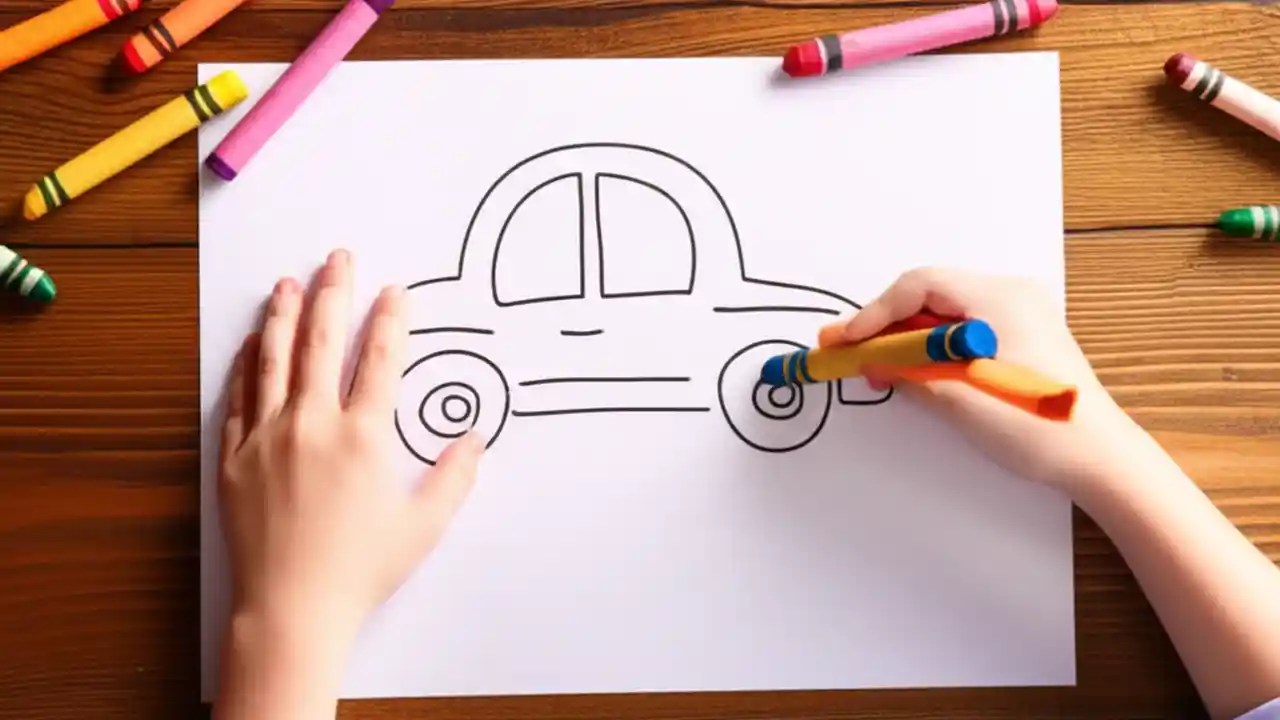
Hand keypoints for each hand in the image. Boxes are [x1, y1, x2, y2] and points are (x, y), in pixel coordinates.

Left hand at [219, 249, 482, 641]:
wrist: (291, 610)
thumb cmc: (361, 571)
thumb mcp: (423, 526)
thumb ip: (454, 477)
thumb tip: (474, 438)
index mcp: (363, 437)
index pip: (379, 359)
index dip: (390, 320)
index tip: (395, 291)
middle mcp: (312, 425)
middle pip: (321, 342)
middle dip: (334, 292)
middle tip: (338, 257)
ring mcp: (267, 438)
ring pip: (273, 360)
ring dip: (281, 315)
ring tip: (287, 282)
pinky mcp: (235, 460)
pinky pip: (237, 398)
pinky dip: (245, 365)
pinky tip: (249, 344)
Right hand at [819, 267, 1142, 496]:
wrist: (1100, 458)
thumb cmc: (1037, 425)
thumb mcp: (961, 399)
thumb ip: (910, 373)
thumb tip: (871, 363)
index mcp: (1001, 297)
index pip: (920, 286)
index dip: (875, 313)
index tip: (846, 340)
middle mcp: (1012, 294)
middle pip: (931, 294)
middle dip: (886, 324)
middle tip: (848, 348)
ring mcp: (1022, 314)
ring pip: (946, 313)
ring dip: (908, 337)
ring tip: (875, 364)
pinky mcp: (1024, 338)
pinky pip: (965, 329)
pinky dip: (934, 346)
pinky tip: (914, 370)